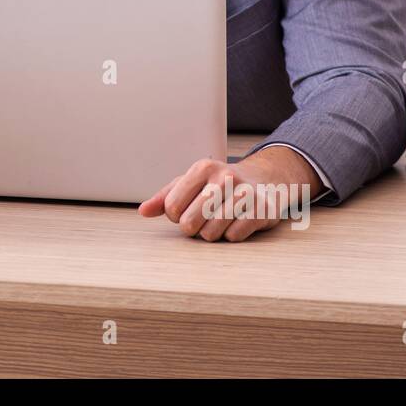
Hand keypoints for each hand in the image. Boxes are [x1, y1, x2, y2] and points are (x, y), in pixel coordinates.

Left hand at [138, 145, 322, 241]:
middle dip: (192, 227)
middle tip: (202, 218)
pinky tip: (236, 222)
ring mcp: (245, 193)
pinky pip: (233, 237)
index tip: (186, 209)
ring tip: (219, 219)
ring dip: (211, 233)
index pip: (172, 207)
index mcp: (202, 168)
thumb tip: (143, 211)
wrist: (263, 180)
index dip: (176, 216)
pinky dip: (231, 235)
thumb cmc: (218, 184)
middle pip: (189, 223)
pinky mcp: (261, 210)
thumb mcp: (190, 183)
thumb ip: (165, 197)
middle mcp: (224, 178)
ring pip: (210, 234)